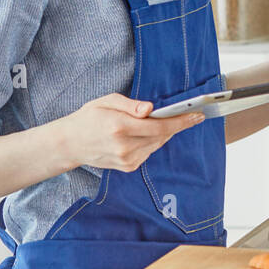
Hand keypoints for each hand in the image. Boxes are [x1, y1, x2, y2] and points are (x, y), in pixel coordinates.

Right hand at [57, 92, 204, 171]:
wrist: (71, 143)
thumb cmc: (90, 117)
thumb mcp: (107, 101)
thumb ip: (131, 104)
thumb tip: (150, 109)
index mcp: (120, 127)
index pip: (160, 126)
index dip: (181, 121)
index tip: (197, 115)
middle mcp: (125, 146)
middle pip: (162, 135)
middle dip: (175, 125)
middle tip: (185, 114)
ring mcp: (127, 159)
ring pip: (157, 144)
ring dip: (162, 133)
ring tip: (157, 122)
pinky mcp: (128, 167)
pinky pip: (149, 151)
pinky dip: (152, 141)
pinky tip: (143, 134)